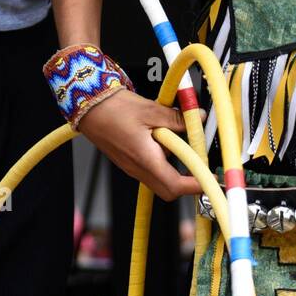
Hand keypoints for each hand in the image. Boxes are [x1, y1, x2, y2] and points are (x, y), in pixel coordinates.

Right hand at [79, 89, 200, 201]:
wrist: (86, 104)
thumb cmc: (112, 107)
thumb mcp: (150, 109)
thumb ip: (176, 118)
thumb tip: (197, 118)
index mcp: (145, 159)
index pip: (176, 185)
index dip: (196, 185)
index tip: (208, 179)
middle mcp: (138, 169)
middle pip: (169, 191)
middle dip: (186, 183)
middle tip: (197, 165)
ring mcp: (132, 169)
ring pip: (160, 182)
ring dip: (174, 171)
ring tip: (177, 145)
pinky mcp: (129, 163)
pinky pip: (150, 171)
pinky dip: (162, 163)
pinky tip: (162, 142)